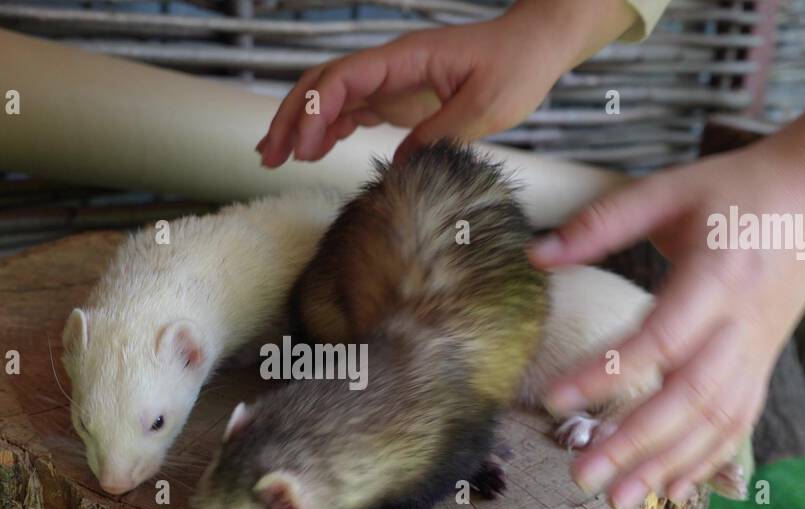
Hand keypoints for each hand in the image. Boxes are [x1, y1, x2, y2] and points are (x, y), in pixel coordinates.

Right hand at [256, 0, 638, 165]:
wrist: (534, 48)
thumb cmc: (516, 67)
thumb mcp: (487, 107)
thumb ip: (442, 134)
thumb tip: (402, 163)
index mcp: (405, 59)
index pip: (343, 78)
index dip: (315, 110)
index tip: (303, 145)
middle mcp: (390, 66)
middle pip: (322, 83)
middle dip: (290, 117)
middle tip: (269, 156)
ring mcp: (391, 80)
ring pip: (330, 96)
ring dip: (301, 124)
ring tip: (278, 157)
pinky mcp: (399, 96)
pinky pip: (352, 108)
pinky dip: (326, 127)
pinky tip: (313, 150)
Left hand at [529, 144, 804, 508]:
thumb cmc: (733, 191)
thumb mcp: (667, 189)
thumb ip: (602, 222)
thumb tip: (534, 256)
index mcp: (716, 277)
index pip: (659, 339)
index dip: (608, 373)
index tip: (554, 398)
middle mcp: (741, 326)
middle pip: (689, 397)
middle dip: (634, 443)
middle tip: (581, 476)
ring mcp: (756, 352)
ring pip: (715, 422)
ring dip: (665, 465)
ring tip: (616, 500)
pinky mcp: (762, 366)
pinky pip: (737, 425)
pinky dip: (704, 462)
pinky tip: (669, 492)